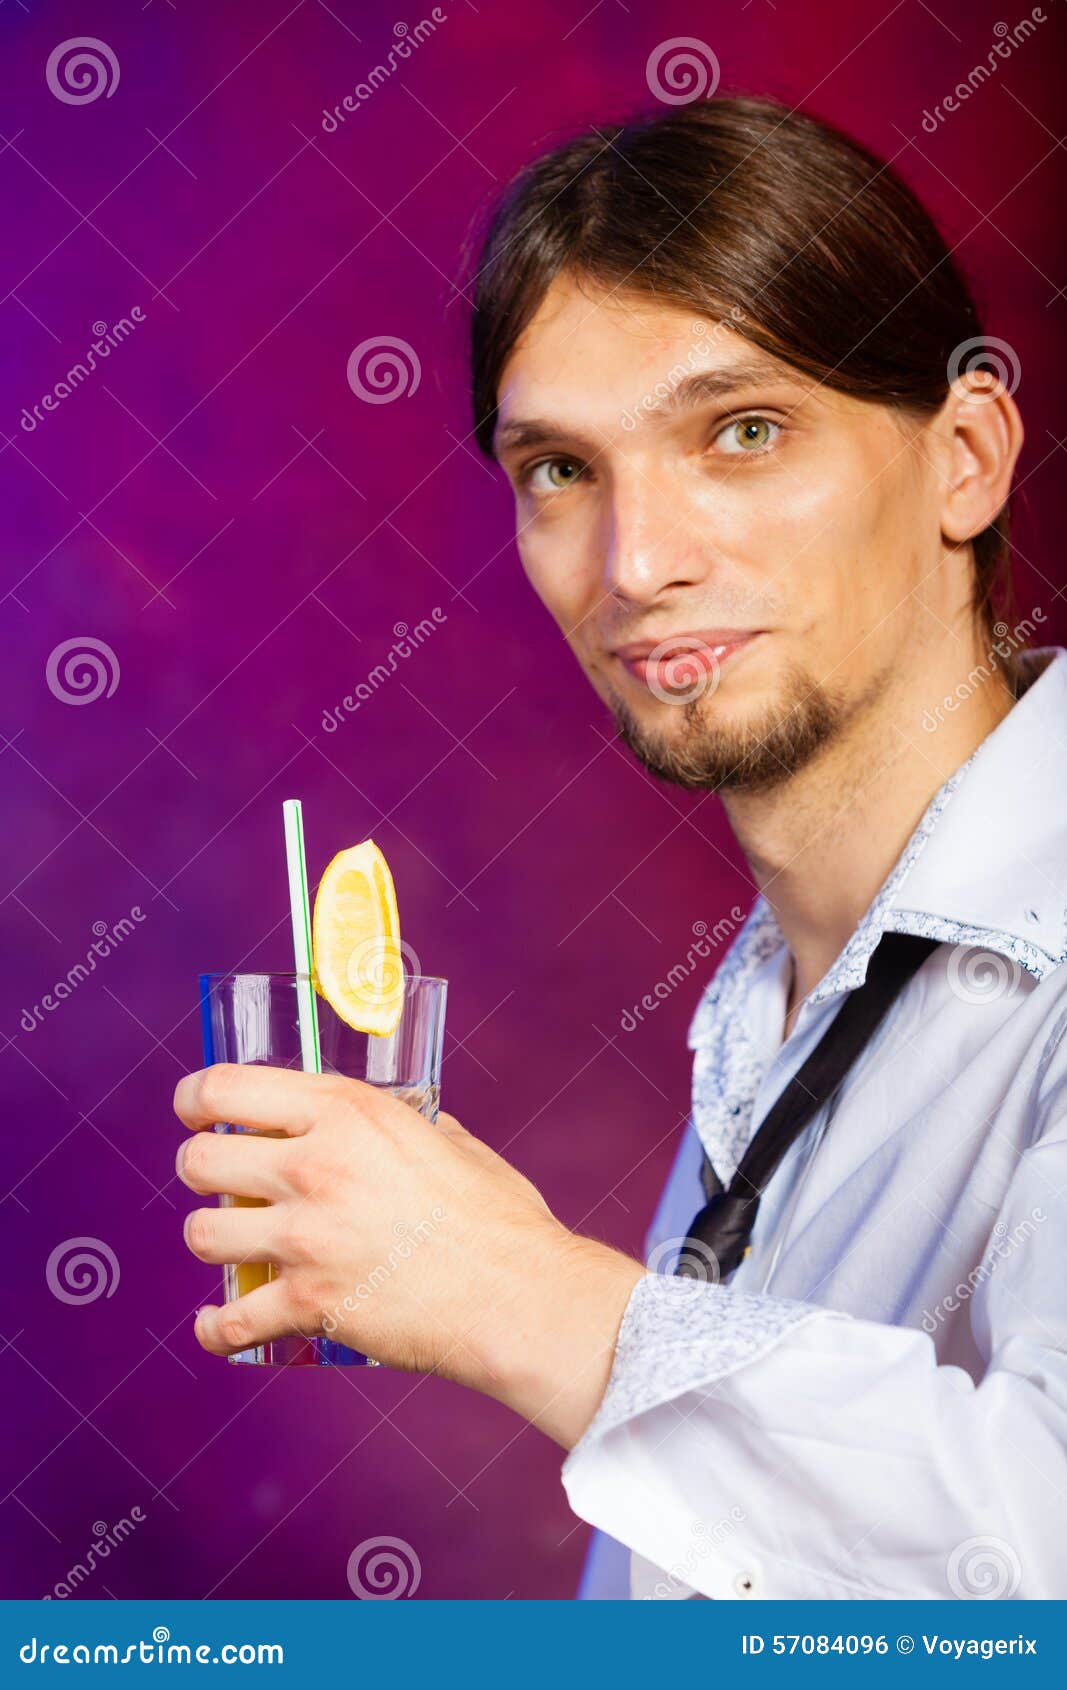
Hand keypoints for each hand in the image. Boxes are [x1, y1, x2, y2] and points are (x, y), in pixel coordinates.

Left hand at [173, 1064, 644, 1447]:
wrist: (520, 1295)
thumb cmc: (498, 1217)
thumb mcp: (449, 1137)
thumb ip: (405, 1124)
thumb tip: (396, 1122)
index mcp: (347, 1111)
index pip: (225, 1087)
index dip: (196, 1100)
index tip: (196, 1111)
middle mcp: (315, 1166)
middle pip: (199, 1162)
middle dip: (201, 1170)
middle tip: (221, 1182)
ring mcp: (307, 1237)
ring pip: (202, 1235)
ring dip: (213, 1240)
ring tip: (235, 1244)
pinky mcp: (311, 1302)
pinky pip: (230, 1323)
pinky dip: (217, 1330)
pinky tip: (217, 1325)